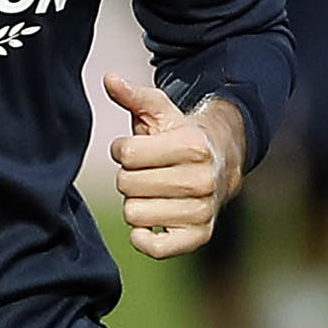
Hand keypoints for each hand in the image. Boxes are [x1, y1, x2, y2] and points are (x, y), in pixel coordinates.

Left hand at [103, 77, 244, 258]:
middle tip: (146, 172)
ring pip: (134, 214)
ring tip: (154, 191)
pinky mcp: (198, 237)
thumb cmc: (178, 136)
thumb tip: (109, 78)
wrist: (219, 163)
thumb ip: (133, 96)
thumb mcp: (159, 111)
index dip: (122, 150)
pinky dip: (144, 238)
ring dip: (136, 203)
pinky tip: (150, 221)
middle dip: (128, 176)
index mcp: (192, 147)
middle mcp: (202, 181)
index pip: (125, 154)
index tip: (136, 149)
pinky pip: (155, 248)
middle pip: (127, 185)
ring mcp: (202, 211)